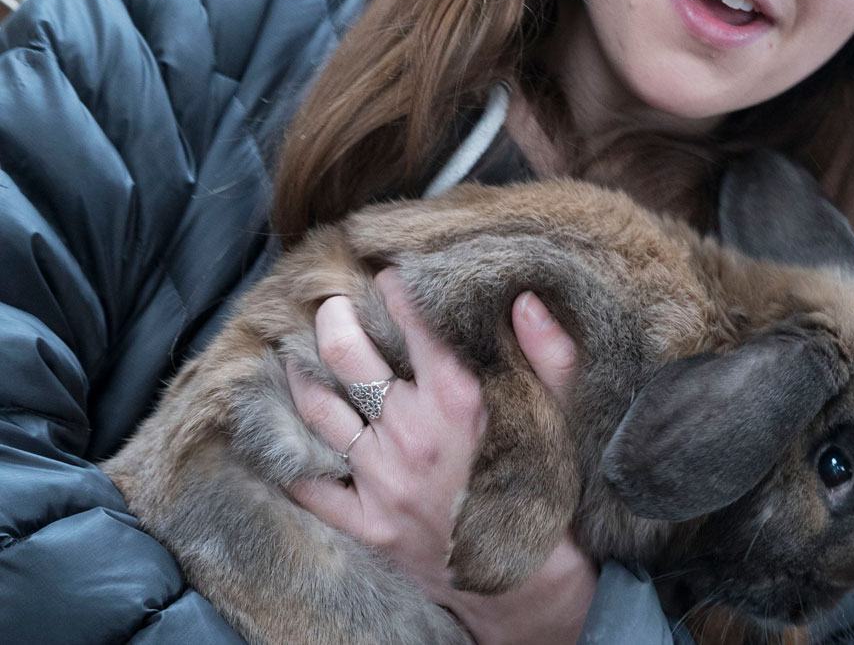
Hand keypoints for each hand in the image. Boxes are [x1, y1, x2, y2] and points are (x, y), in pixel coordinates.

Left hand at [285, 272, 594, 644]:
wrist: (529, 586)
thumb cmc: (548, 492)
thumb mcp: (562, 418)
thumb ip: (549, 355)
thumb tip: (523, 298)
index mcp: (461, 401)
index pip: (415, 325)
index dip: (396, 290)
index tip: (386, 272)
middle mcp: (413, 434)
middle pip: (349, 357)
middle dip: (333, 319)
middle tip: (330, 303)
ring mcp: (382, 480)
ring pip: (319, 411)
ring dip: (302, 373)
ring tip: (296, 351)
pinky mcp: (365, 523)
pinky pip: (311, 482)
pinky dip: (292, 452)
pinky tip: (285, 427)